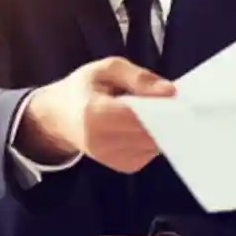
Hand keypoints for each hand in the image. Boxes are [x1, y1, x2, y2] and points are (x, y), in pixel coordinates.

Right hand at [16, 57, 175, 172]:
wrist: (59, 118)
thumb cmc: (84, 88)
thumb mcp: (107, 69)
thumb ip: (138, 77)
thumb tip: (170, 92)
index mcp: (94, 114)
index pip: (139, 115)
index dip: (162, 106)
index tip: (176, 95)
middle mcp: (102, 142)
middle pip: (151, 132)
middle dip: (166, 116)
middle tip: (169, 99)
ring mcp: (113, 158)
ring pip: (156, 144)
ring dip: (161, 127)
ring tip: (149, 110)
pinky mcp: (125, 166)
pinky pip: (152, 151)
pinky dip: (154, 137)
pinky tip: (143, 124)